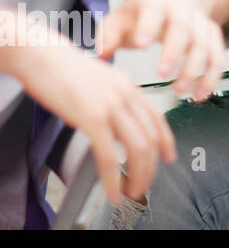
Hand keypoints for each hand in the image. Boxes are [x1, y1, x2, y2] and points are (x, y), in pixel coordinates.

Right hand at [17, 39, 175, 205]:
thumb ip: (109, 101)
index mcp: (128, 85)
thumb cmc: (61, 69)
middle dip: (151, 167)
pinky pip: (109, 155)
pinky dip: (113, 178)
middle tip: (144, 185)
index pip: (157, 117)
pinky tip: (112, 189)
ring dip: (138, 175)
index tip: (168, 157)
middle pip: (151, 136)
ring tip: (131, 191)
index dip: (166, 141)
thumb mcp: (97, 83)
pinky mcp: (92, 116)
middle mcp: (126, 93)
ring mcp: (111, 105)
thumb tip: (109, 127)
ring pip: (138, 147)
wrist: (41, 55)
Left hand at [99, 0, 225, 100]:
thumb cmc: (143, 13)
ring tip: (179, 91)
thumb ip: (108, 35)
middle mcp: (183, 9)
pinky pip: (218, 56)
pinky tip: (199, 95)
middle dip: (174, 51)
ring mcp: (201, 22)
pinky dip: (211, 77)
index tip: (140, 45)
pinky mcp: (213, 35)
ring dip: (195, 69)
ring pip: (204, 44)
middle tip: (161, 74)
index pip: (154, 12)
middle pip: (183, 28)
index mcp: (156, 2)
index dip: (148, 27)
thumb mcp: (121, 17)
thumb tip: (99, 54)